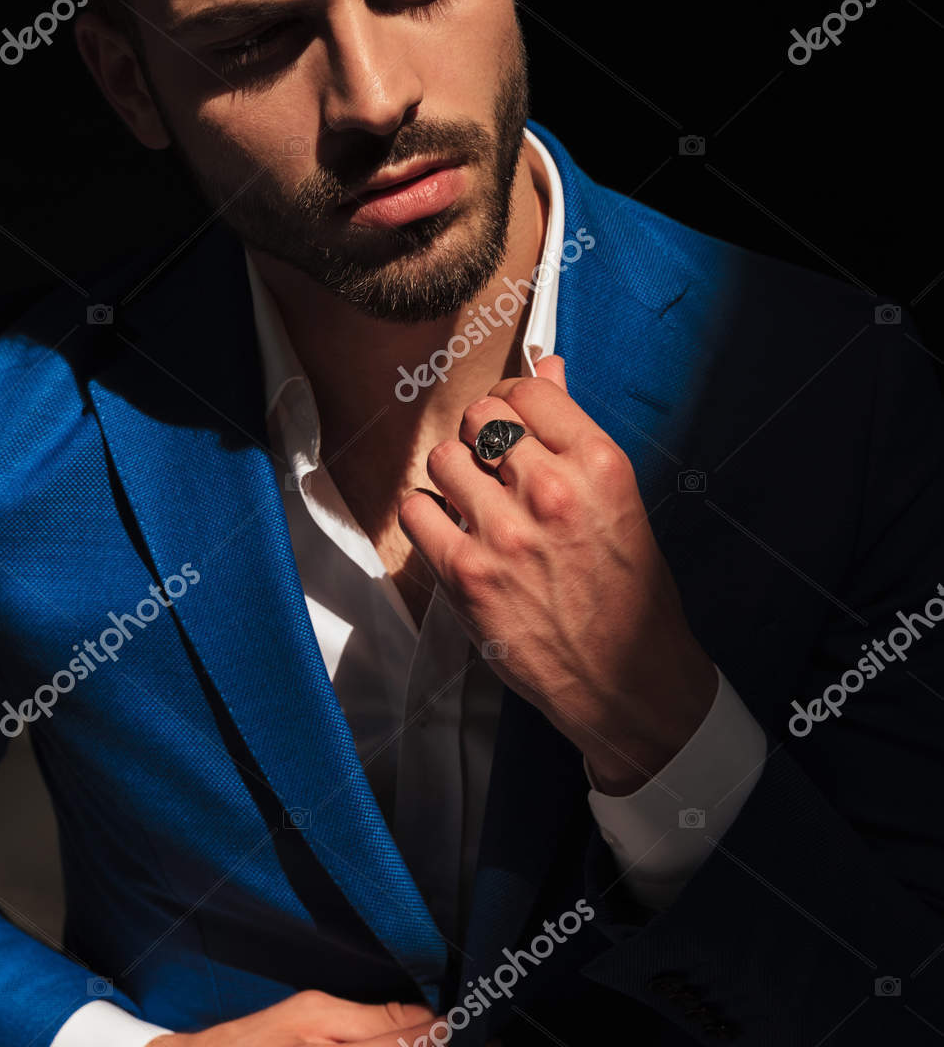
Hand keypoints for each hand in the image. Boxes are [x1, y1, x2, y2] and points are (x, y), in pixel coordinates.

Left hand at [398, 355, 717, 793]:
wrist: (627, 679)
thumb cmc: (630, 591)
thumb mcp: (618, 499)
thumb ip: (573, 432)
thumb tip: (546, 367)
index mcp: (598, 464)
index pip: (528, 390)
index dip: (513, 400)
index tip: (512, 423)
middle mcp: (550, 490)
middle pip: (480, 416)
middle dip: (481, 435)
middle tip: (492, 466)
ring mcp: (503, 532)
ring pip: (443, 458)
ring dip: (454, 475)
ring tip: (474, 503)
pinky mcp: (466, 574)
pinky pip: (416, 510)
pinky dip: (427, 517)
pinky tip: (452, 531)